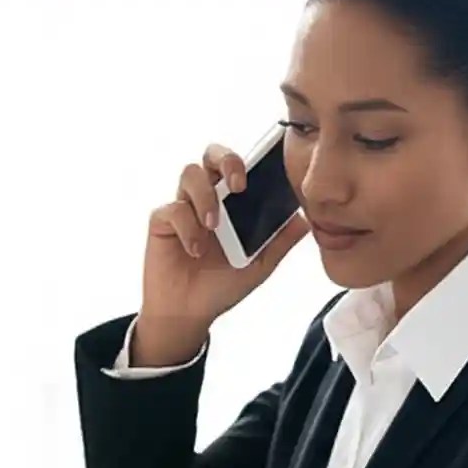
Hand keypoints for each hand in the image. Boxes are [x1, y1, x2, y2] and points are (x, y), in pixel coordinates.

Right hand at [134, 143, 309, 365]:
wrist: (188, 313)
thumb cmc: (220, 285)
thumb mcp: (259, 265)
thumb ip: (279, 242)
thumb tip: (305, 220)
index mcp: (230, 201)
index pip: (239, 166)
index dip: (251, 159)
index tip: (266, 170)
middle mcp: (206, 197)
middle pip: (211, 154)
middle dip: (226, 160)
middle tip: (239, 185)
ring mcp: (183, 207)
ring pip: (190, 173)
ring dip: (205, 195)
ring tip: (215, 225)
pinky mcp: (162, 222)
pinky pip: (173, 209)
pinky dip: (188, 227)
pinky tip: (196, 249)